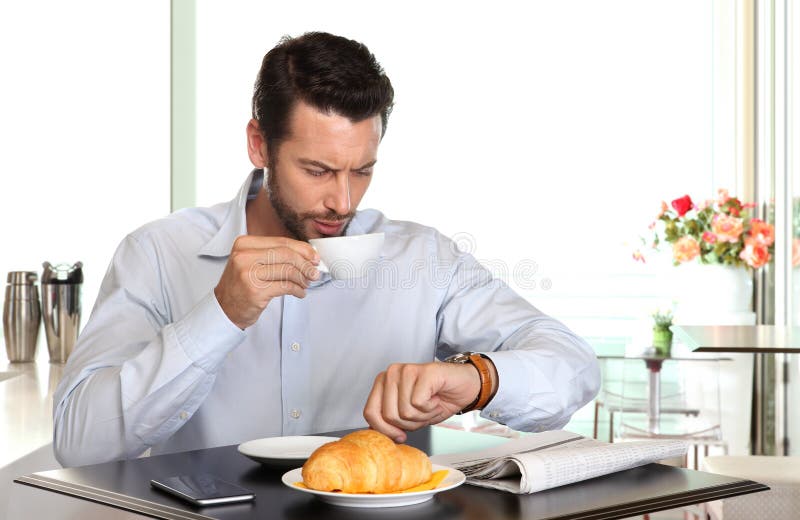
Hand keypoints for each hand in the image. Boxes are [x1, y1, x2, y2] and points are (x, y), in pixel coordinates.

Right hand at [214, 235, 319, 328]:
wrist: (224, 308)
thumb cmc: (241, 285)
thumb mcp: (252, 262)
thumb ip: (275, 255)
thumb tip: (307, 254)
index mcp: (244, 244)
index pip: (281, 242)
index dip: (302, 249)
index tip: (314, 256)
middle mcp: (244, 256)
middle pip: (286, 254)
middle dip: (305, 263)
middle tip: (314, 272)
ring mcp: (248, 273)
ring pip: (288, 270)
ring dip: (303, 278)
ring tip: (306, 283)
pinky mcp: (255, 291)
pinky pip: (286, 286)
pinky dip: (298, 290)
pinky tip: (299, 292)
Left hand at [363, 361, 482, 442]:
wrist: (465, 387)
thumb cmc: (437, 400)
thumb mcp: (409, 416)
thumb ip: (390, 422)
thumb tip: (372, 433)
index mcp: (383, 382)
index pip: (370, 412)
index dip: (385, 430)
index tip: (401, 435)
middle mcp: (391, 373)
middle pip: (388, 415)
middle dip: (410, 423)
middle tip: (423, 413)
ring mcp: (406, 370)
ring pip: (404, 411)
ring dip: (423, 416)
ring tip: (431, 404)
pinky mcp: (423, 372)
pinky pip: (419, 403)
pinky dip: (431, 408)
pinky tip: (436, 398)